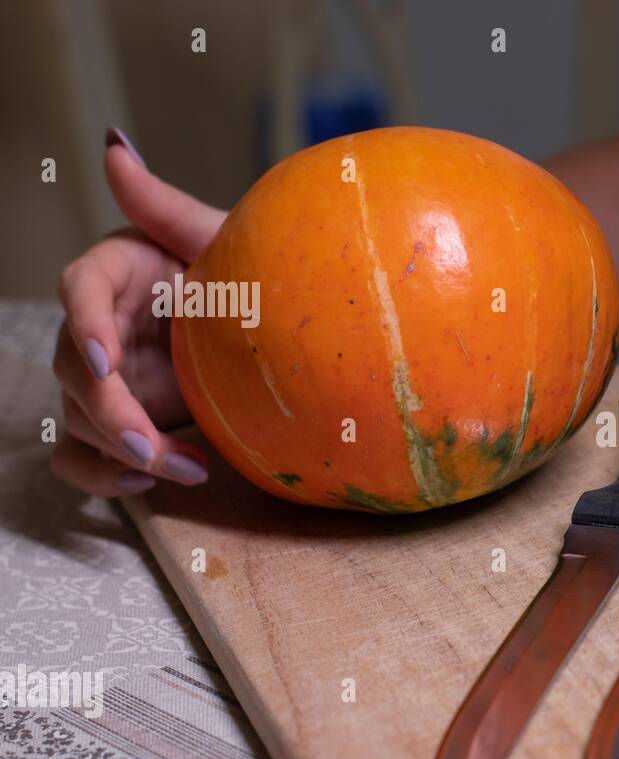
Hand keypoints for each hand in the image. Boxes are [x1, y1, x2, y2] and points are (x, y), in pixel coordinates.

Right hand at [51, 128, 225, 496]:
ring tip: (186, 469)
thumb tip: (114, 144)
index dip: (83, 324)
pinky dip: (102, 477)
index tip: (105, 359)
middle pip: (71, 369)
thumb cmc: (252, 278)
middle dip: (110, 411)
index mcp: (119, 273)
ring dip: (122, 452)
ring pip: (76, 418)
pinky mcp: (120, 422)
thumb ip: (165, 206)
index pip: (79, 290)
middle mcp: (101, 326)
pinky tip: (147, 485)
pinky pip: (83, 456)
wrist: (278, 333)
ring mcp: (107, 379)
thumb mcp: (221, 243)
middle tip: (151, 445)